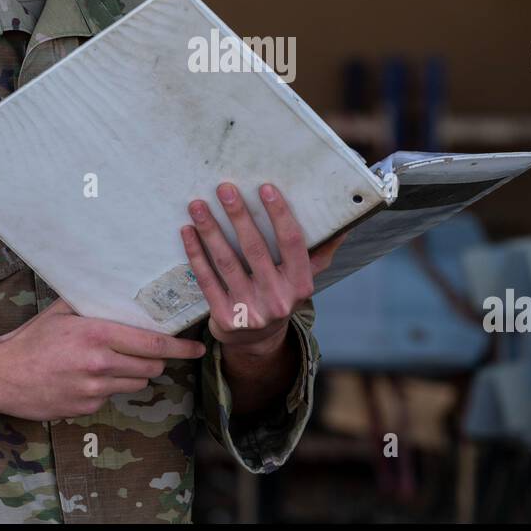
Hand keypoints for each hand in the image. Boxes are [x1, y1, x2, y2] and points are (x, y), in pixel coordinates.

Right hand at [0, 299, 206, 420]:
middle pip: (151, 367)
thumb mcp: (62, 311)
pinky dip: (109, 387)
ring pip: (136, 384)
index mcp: (97, 334)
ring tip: (114, 362)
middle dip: (157, 360)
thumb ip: (93, 303)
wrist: (0, 375)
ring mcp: (93, 390)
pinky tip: (88, 378)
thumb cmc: (31, 340)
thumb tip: (119, 287)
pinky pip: (112, 397)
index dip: (180, 347)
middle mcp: (99, 364)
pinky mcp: (86, 408)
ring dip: (135, 374)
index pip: (152, 343)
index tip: (197, 348)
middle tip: (152, 352)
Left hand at [180, 183, 348, 355]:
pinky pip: (207, 280)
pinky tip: (187, 231)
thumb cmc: (280, 296)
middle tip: (225, 188)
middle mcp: (278, 298)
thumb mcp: (303, 278)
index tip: (265, 187)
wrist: (256, 342)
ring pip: (227, 262)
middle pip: (255, 248)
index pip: (292, 242)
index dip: (279, 214)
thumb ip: (320, 252)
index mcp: (301, 284)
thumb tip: (343, 225)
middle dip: (238, 215)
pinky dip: (195, 253)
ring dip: (211, 230)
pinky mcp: (225, 318)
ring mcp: (250, 310)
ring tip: (198, 205)